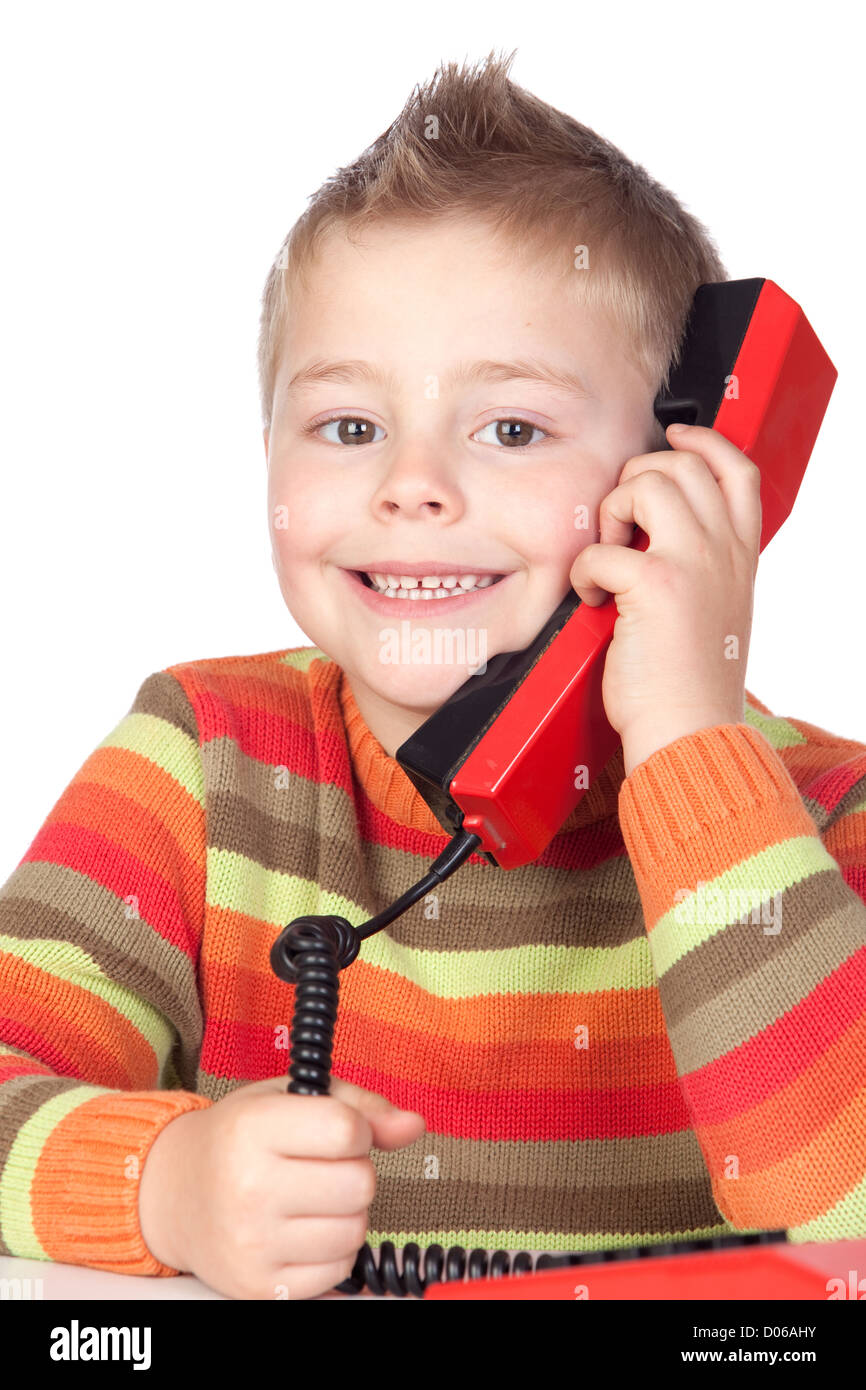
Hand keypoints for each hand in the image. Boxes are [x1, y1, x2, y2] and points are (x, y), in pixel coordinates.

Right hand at [138, 1075, 425, 1299]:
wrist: (174, 1194)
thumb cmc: (237, 1139)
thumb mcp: (286, 1098)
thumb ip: (357, 1105)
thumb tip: (414, 1125)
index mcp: (252, 1129)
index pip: (347, 1129)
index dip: (357, 1129)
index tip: (338, 1131)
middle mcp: (248, 1187)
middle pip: (360, 1184)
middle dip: (354, 1172)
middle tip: (322, 1167)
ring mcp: (253, 1243)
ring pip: (356, 1230)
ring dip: (348, 1213)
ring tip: (312, 1199)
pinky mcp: (261, 1288)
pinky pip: (339, 1270)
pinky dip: (333, 1251)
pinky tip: (304, 1230)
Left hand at [569, 422, 761, 776]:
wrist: (691, 731)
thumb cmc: (694, 680)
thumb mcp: (719, 608)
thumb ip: (705, 564)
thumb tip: (660, 529)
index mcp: (742, 554)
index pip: (736, 468)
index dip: (702, 441)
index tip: (673, 435)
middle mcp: (724, 550)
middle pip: (682, 463)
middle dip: (636, 478)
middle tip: (620, 523)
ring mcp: (694, 563)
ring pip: (647, 483)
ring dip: (612, 511)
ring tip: (608, 554)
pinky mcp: (655, 587)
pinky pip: (601, 547)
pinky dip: (583, 570)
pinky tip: (591, 599)